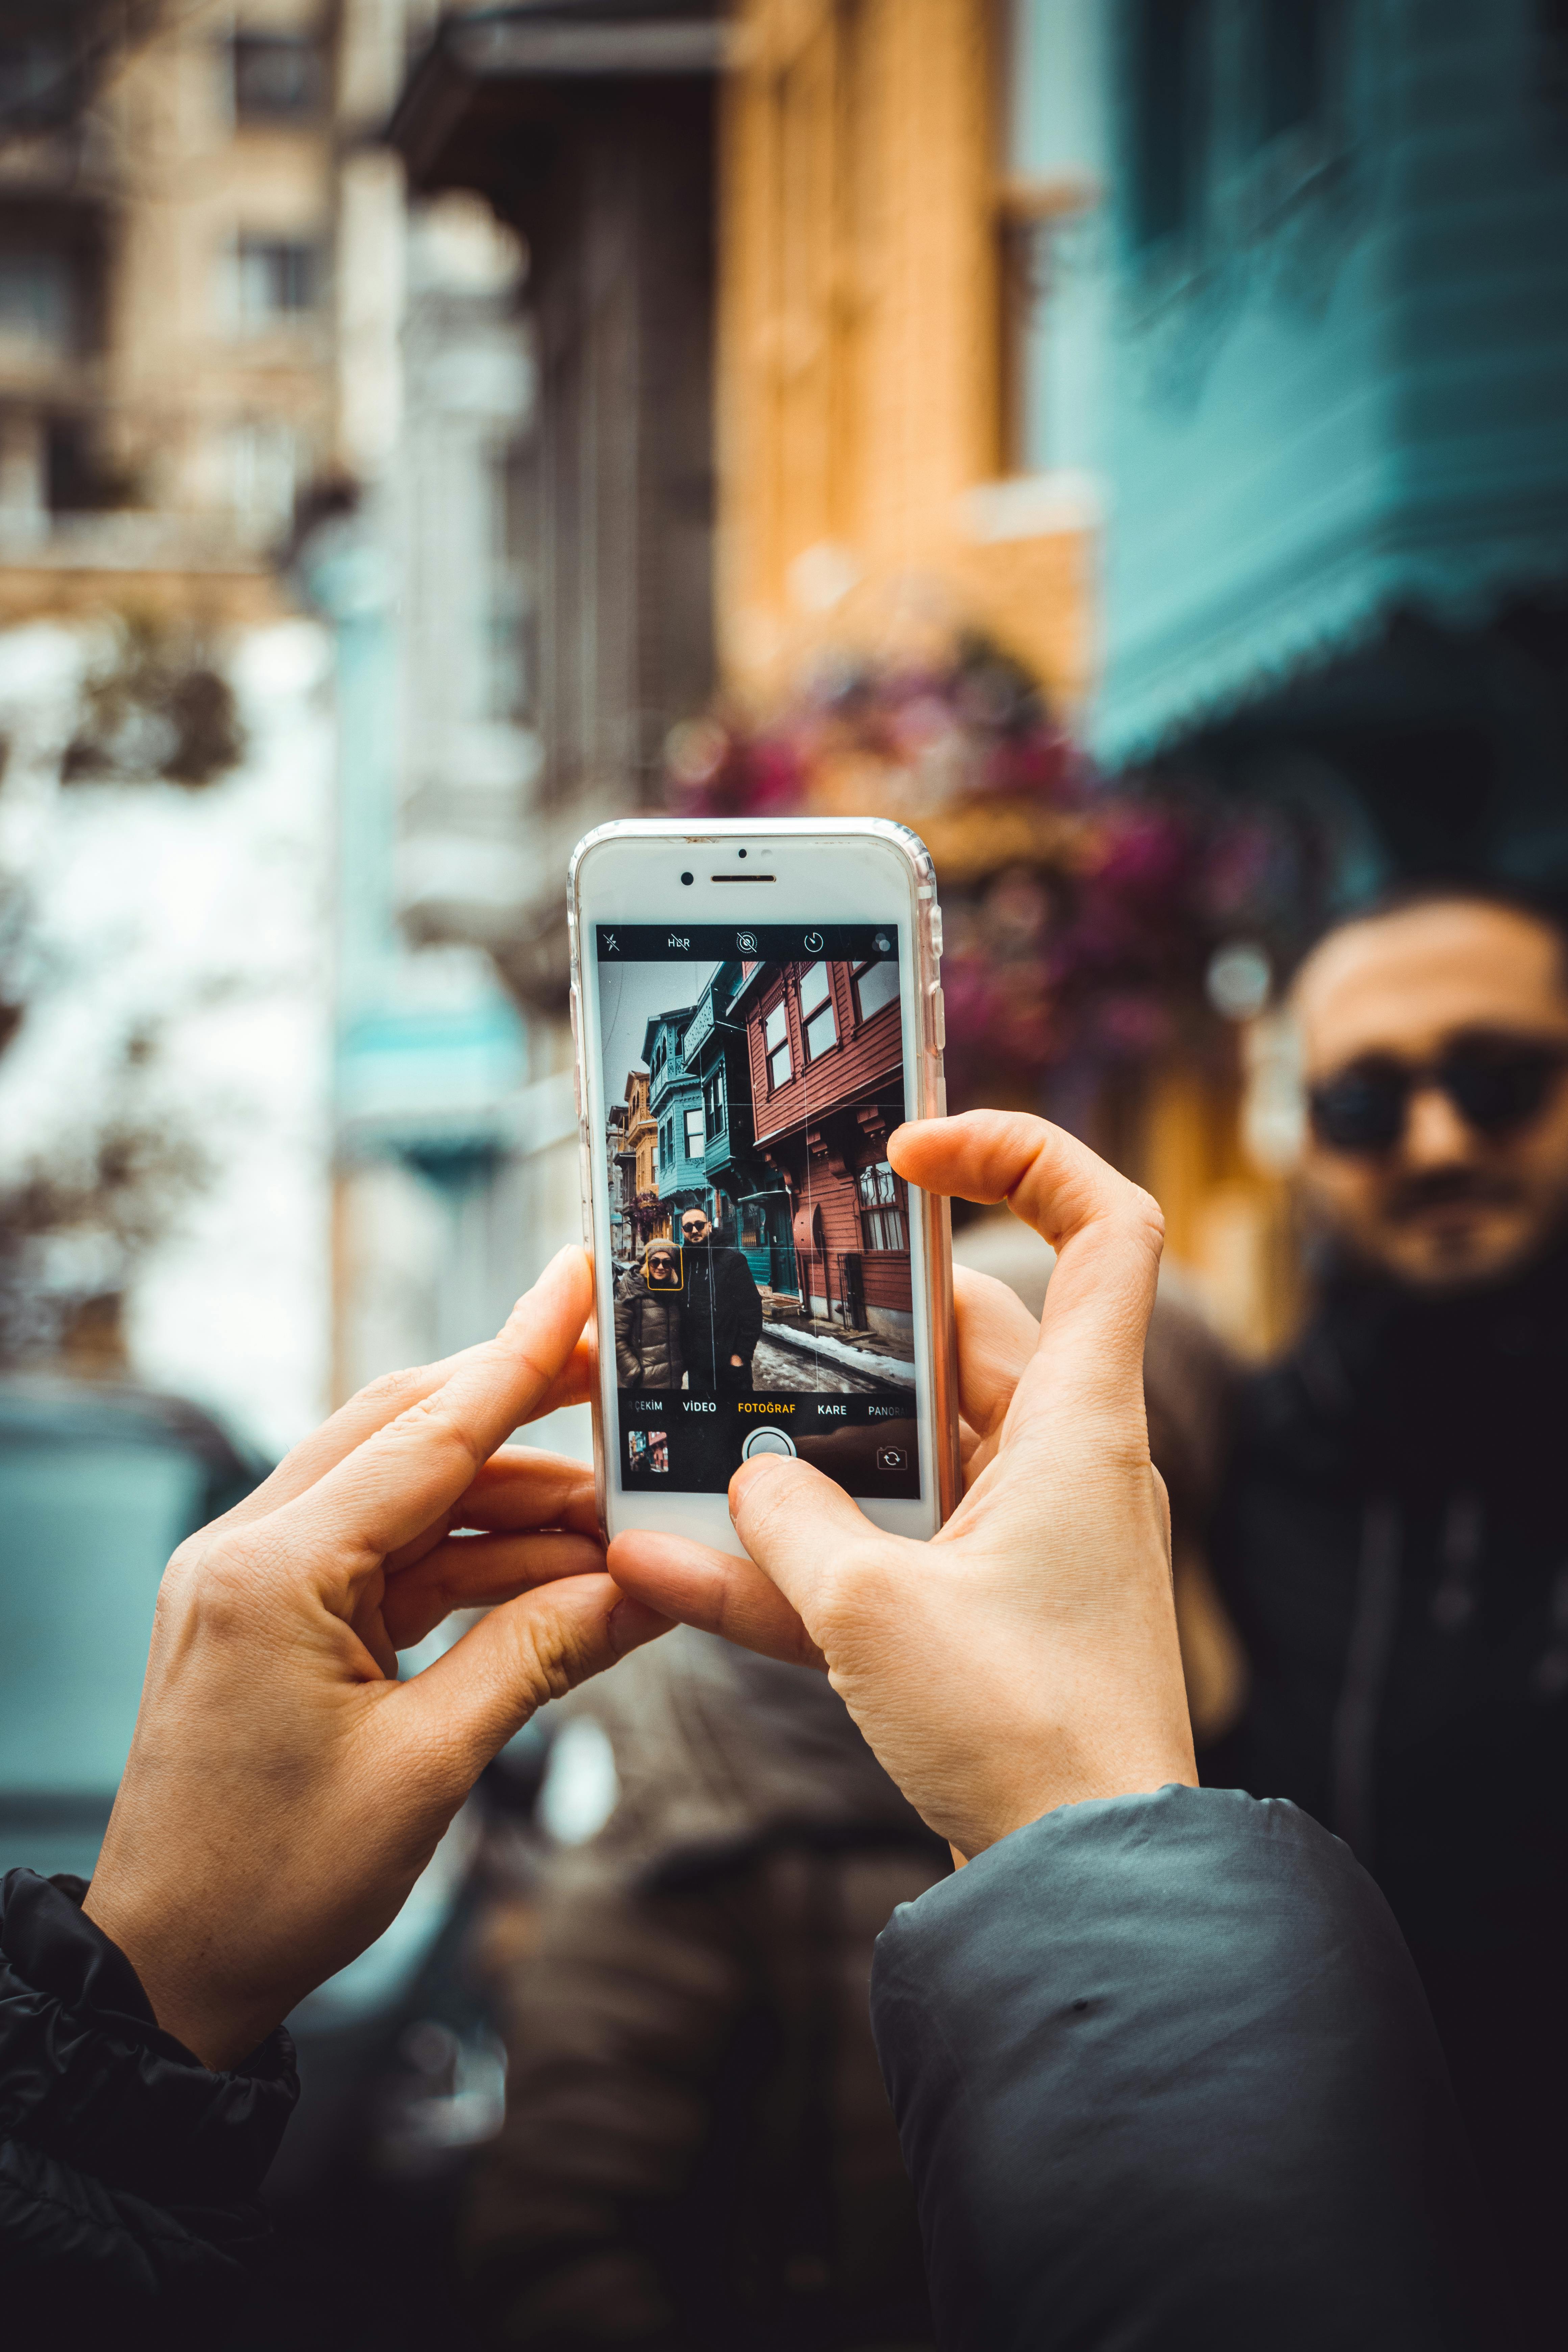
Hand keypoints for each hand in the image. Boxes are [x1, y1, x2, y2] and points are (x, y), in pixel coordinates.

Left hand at [84, 1248, 667, 2069]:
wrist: (172, 1970)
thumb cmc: (273, 1883)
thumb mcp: (430, 1766)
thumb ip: (539, 1657)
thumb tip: (640, 1589)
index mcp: (273, 1572)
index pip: (425, 1434)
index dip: (518, 1356)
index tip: (574, 1279)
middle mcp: (250, 1550)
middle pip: (405, 1435)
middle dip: (518, 1407)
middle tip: (617, 1380)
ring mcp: (255, 1580)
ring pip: (403, 1494)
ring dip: (507, 1503)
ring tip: (612, 1522)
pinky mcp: (273, 1616)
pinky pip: (386, 1556)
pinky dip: (468, 1558)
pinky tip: (550, 1572)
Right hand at [608, 1113, 1195, 1859]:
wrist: (1082, 1889)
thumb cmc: (1023, 1734)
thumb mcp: (876, 1613)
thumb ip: (788, 1527)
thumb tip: (744, 1484)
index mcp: (1079, 1426)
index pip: (1104, 1228)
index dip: (1022, 1156)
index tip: (914, 1150)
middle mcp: (1061, 1464)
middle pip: (961, 1338)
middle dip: (845, 1335)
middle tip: (746, 1321)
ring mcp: (1022, 1537)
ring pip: (903, 1451)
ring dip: (799, 1462)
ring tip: (682, 1455)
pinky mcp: (982, 1609)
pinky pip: (879, 1550)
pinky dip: (796, 1559)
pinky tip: (673, 1569)